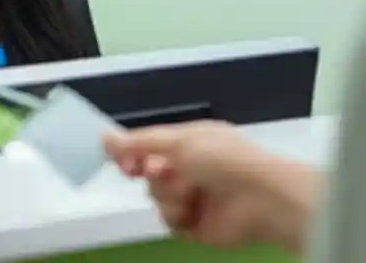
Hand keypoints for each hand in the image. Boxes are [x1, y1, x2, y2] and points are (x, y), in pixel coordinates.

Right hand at [104, 120, 319, 251]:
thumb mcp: (179, 141)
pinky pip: (170, 222)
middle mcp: (191, 169)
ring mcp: (194, 198)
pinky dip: (179, 216)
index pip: (151, 147)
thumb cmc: (224, 160)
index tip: (123, 161)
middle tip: (165, 173)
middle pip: (150, 174)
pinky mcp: (197, 227)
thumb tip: (104, 138)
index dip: (134, 154)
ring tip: (191, 194)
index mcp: (191, 143)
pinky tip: (194, 212)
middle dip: (155, 175)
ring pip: (158, 199)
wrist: (261, 199)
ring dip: (169, 196)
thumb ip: (139, 142)